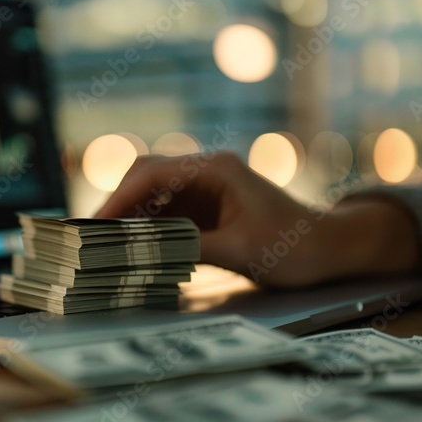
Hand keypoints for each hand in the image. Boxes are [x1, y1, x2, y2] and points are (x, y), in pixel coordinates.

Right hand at [95, 151, 421, 287]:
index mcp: (215, 169)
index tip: (95, 223)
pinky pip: (165, 211)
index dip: (118, 198)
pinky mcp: (206, 207)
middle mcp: (206, 171)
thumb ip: (188, 248)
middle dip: (116, 203)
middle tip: (90, 235)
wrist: (331, 249)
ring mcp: (205, 188)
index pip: (151, 174)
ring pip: (151, 194)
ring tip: (102, 244)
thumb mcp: (240, 252)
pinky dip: (145, 227)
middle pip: (145, 176)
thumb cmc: (295, 246)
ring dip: (128, 216)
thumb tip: (138, 253)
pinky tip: (131, 246)